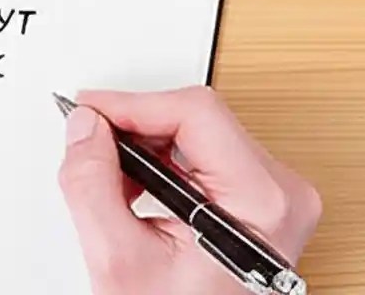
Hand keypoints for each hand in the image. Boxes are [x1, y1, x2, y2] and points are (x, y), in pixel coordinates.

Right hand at [58, 87, 321, 294]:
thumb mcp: (118, 259)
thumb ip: (91, 184)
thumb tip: (84, 128)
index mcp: (263, 201)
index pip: (194, 113)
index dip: (131, 104)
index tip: (89, 112)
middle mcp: (280, 191)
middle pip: (196, 117)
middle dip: (134, 128)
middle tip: (90, 145)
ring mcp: (274, 194)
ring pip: (196, 131)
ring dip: (144, 147)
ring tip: (111, 181)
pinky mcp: (259, 197)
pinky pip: (203, 153)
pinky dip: (161, 163)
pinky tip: (135, 190)